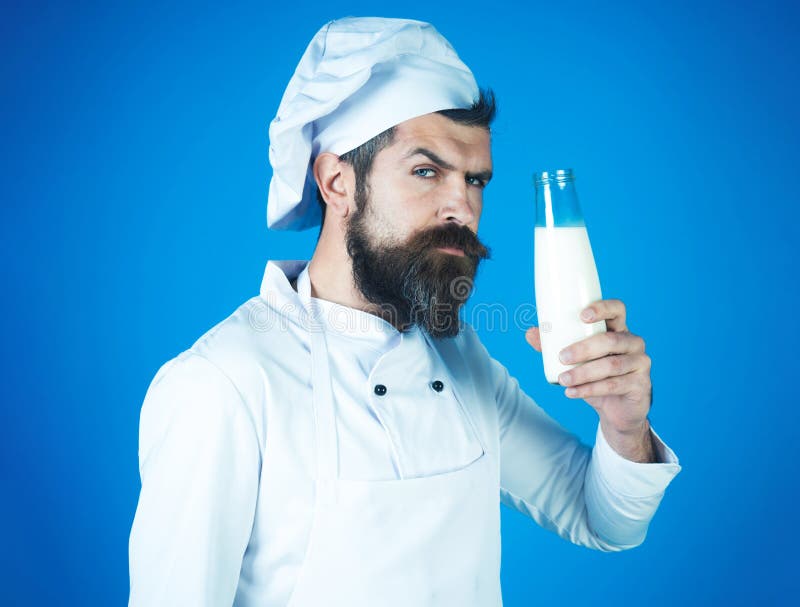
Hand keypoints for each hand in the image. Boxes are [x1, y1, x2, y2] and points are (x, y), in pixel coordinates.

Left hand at [525, 299, 654, 460]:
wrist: (618, 409)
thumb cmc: (596, 376)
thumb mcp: (577, 360)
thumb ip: (554, 347)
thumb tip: (530, 333)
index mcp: (618, 329)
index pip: (617, 309)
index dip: (602, 308)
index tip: (582, 316)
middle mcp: (633, 342)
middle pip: (610, 340)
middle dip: (584, 348)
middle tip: (562, 357)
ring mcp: (640, 363)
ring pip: (612, 365)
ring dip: (584, 372)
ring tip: (563, 379)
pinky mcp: (640, 384)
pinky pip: (614, 385)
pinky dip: (590, 389)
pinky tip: (572, 392)